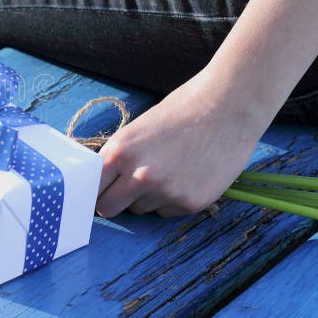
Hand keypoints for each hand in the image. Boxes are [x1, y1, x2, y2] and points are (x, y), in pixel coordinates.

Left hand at [95, 68, 271, 216]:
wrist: (227, 107)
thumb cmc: (179, 111)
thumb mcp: (136, 130)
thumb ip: (119, 158)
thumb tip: (102, 182)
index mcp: (119, 153)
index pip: (91, 187)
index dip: (93, 190)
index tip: (96, 192)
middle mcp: (138, 176)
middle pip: (108, 208)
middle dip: (114, 201)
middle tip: (126, 189)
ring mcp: (165, 192)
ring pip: (139, 209)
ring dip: (146, 197)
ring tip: (168, 168)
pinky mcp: (189, 203)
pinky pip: (167, 211)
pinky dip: (171, 199)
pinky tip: (186, 175)